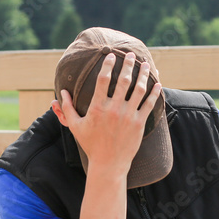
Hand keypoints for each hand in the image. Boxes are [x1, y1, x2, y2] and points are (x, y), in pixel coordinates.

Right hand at [53, 51, 162, 176]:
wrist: (108, 164)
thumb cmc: (91, 145)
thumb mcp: (75, 126)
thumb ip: (67, 108)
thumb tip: (61, 92)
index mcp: (98, 107)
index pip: (103, 79)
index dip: (108, 65)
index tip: (111, 56)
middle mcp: (113, 109)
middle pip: (123, 80)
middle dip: (128, 65)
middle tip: (131, 55)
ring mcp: (128, 116)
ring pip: (139, 89)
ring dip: (143, 74)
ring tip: (146, 64)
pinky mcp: (139, 124)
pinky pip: (149, 104)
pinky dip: (154, 93)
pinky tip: (157, 83)